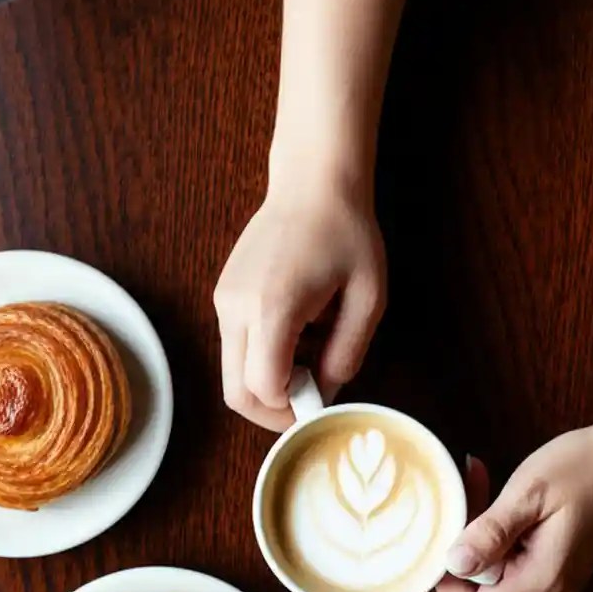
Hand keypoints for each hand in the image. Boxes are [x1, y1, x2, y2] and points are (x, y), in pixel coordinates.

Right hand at [214, 155, 384, 430]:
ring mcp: (224, 300)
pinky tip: (299, 332)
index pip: (263, 388)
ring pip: (232, 372)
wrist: (313, 182)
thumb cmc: (347, 233)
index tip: (321, 403)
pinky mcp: (224, 294)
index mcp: (272, 308)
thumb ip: (348, 353)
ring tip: (312, 354)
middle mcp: (237, 307)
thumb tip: (328, 394)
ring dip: (269, 381)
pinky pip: (235, 346)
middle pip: (234, 392)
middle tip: (312, 398)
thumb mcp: (368, 298)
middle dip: (273, 410)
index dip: (292, 410)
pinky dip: (262, 357)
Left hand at [374, 425, 592, 591]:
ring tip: (440, 511)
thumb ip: (490, 530)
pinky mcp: (552, 564)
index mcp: (542, 581)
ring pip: (487, 589)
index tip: (397, 587)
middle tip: (388, 588)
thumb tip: (451, 564)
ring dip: (457, 558)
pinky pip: (504, 568)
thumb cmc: (584, 467)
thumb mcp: (530, 492)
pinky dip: (480, 544)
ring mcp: (551, 581)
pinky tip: (472, 499)